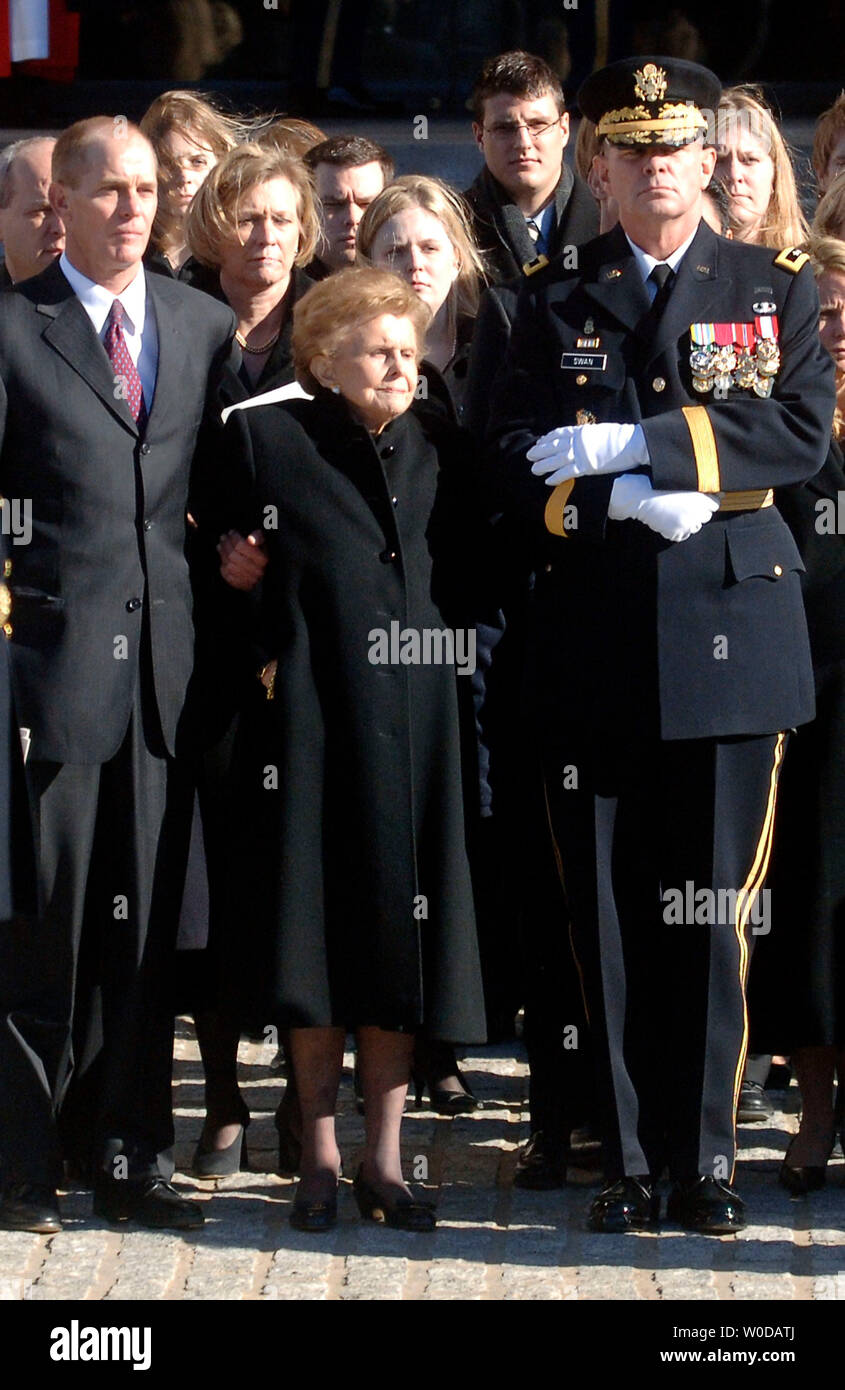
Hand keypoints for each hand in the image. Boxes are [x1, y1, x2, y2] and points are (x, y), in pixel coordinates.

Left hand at [217, 529, 267, 590]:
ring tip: (221, 545)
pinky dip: (223, 564)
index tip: (231, 532)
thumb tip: (250, 540)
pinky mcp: (240, 584)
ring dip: (223, 553)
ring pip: (229, 565)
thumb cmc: (260, 553)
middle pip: (233, 555)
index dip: (234, 538)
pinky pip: (226, 574)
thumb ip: (258, 537)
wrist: (262, 573)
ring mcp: (248, 579)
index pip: (242, 546)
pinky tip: (222, 556)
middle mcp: (256, 571)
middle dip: (226, 544)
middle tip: (223, 537)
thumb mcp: (263, 542)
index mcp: (262, 559)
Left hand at [528, 422, 648, 484]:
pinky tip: (548, 481)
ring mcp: (581, 453)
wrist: (632, 443)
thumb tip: (583, 437)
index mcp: (581, 430)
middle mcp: (578, 441)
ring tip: (533, 469)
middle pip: (553, 446)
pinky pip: (566, 473)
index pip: (559, 433)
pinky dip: (555, 477)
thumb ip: (588, 435)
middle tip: (529, 455)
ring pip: (555, 459)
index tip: (540, 441)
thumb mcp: (601, 430)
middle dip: (539, 451)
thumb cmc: (621, 437)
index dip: (547, 438)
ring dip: (542, 465)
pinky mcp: (586, 466)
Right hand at [609, 475, 718, 542]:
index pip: (714, 505)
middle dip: (697, 513)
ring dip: (688, 522)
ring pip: (695, 527)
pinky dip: (677, 531)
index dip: (705, 503)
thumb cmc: (662, 488)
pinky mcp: (678, 533)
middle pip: (705, 517)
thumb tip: (722, 494)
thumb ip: (704, 489)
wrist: (643, 497)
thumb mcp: (684, 484)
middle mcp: (697, 511)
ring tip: (673, 512)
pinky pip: (683, 535)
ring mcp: (688, 523)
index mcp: (700, 497)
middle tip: (680, 506)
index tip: (695, 501)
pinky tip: (668, 520)